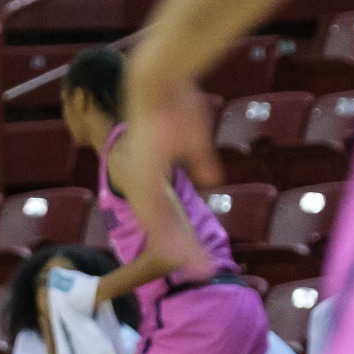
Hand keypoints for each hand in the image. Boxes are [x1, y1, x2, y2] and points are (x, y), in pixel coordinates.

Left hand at [118, 59, 223, 277]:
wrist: (158, 83)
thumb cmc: (175, 104)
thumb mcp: (194, 139)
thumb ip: (200, 162)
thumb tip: (211, 181)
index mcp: (153, 175)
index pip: (169, 212)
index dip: (182, 233)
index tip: (198, 250)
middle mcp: (144, 183)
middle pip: (164, 226)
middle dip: (183, 249)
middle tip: (202, 270)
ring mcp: (141, 182)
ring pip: (161, 228)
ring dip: (181, 249)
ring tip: (200, 268)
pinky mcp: (144, 178)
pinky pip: (158, 216)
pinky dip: (173, 235)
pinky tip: (183, 251)